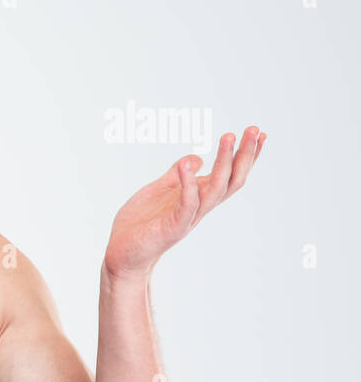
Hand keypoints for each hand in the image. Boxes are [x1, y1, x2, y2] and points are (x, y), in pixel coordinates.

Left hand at [104, 125, 265, 280]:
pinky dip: (189, 184)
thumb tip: (197, 156)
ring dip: (224, 162)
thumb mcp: (159, 190)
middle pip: (232, 179)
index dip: (245, 155)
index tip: (260, 133)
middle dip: (245, 155)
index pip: (230, 174)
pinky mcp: (174, 226)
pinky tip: (189, 164)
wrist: (122, 252)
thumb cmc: (141, 223)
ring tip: (228, 137)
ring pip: (216, 189)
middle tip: (255, 129)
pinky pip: (187, 204)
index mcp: (199, 196)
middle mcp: (200, 206)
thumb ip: (177, 174)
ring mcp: (189, 217)